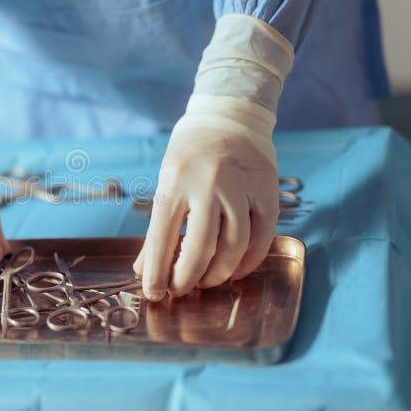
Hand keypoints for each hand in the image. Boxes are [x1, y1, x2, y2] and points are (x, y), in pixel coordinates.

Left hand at [133, 97, 279, 300]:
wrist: (230, 117)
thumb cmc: (190, 154)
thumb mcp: (166, 183)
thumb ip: (157, 229)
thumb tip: (144, 271)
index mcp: (175, 182)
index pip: (161, 237)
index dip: (157, 272)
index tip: (154, 293)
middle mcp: (208, 185)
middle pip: (200, 248)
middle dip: (187, 278)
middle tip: (181, 290)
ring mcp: (240, 189)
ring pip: (234, 247)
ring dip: (219, 274)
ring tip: (206, 281)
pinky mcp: (267, 193)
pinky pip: (261, 238)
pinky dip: (248, 262)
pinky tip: (236, 270)